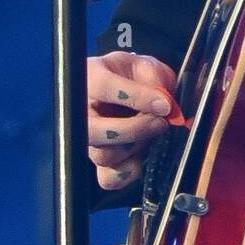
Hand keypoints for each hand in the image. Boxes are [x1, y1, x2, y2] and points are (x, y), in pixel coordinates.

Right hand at [87, 51, 177, 191]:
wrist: (134, 87)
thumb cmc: (136, 75)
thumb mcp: (147, 66)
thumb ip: (154, 80)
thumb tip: (163, 104)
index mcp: (90, 77)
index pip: (103, 87)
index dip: (136, 97)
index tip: (164, 104)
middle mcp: (81, 111)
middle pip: (94, 131)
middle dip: (135, 129)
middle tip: (160, 122)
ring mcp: (89, 139)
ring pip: (104, 155)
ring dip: (136, 146)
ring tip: (154, 132)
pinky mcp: (101, 162)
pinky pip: (109, 178)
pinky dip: (129, 171)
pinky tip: (142, 156)